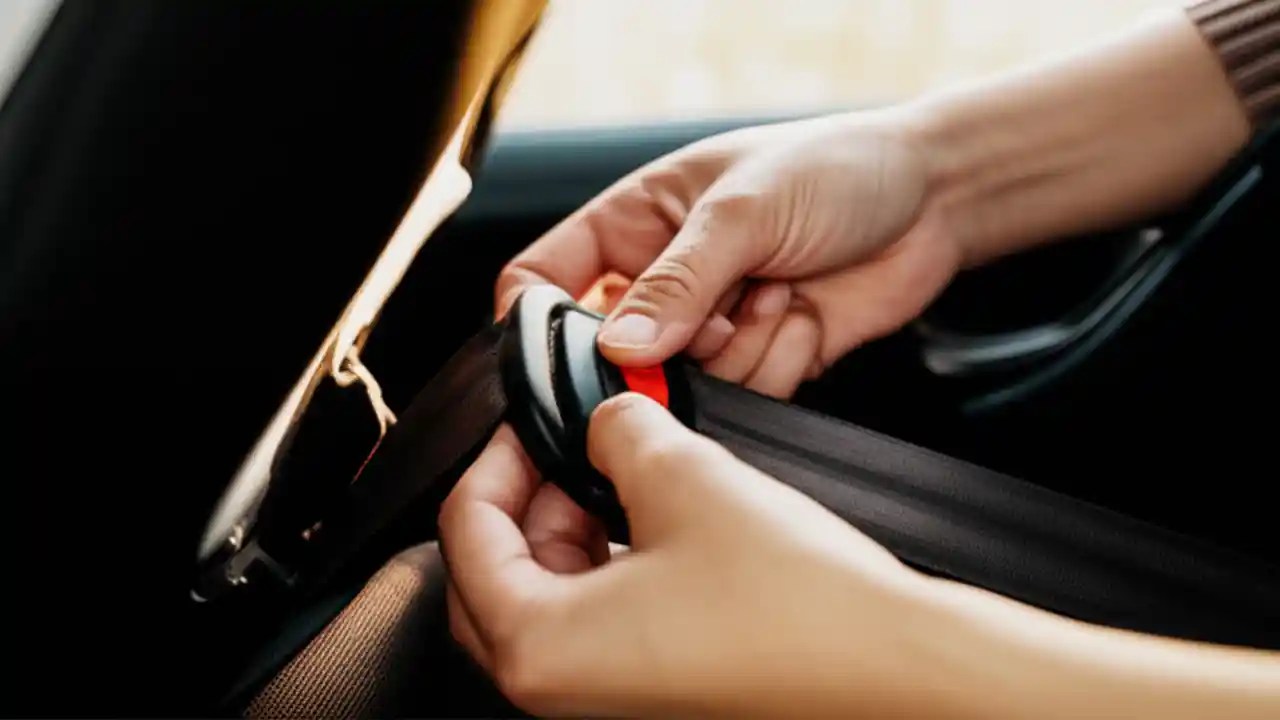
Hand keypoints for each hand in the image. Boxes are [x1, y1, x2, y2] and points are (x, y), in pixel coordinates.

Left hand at [438, 393, 938, 718]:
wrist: (894, 667)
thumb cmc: (796, 606)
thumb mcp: (683, 477)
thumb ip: (617, 430)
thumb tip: (601, 416)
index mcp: (537, 646)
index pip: (465, 532)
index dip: (497, 456)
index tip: (531, 419)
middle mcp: (559, 686)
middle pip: (495, 569)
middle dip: (529, 494)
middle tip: (569, 442)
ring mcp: (608, 692)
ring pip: (547, 592)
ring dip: (573, 521)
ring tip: (622, 466)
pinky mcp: (654, 686)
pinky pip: (599, 616)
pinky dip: (610, 557)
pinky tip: (656, 513)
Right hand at [496, 109, 960, 398]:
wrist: (935, 201)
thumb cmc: (836, 170)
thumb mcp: (745, 211)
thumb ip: (678, 282)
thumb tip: (617, 345)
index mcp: (636, 222)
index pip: (546, 277)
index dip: (539, 321)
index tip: (566, 355)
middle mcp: (665, 280)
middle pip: (616, 352)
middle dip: (668, 352)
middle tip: (714, 318)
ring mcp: (711, 327)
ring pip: (684, 386)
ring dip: (739, 349)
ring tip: (778, 290)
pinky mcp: (760, 363)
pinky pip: (744, 398)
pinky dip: (778, 362)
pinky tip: (803, 312)